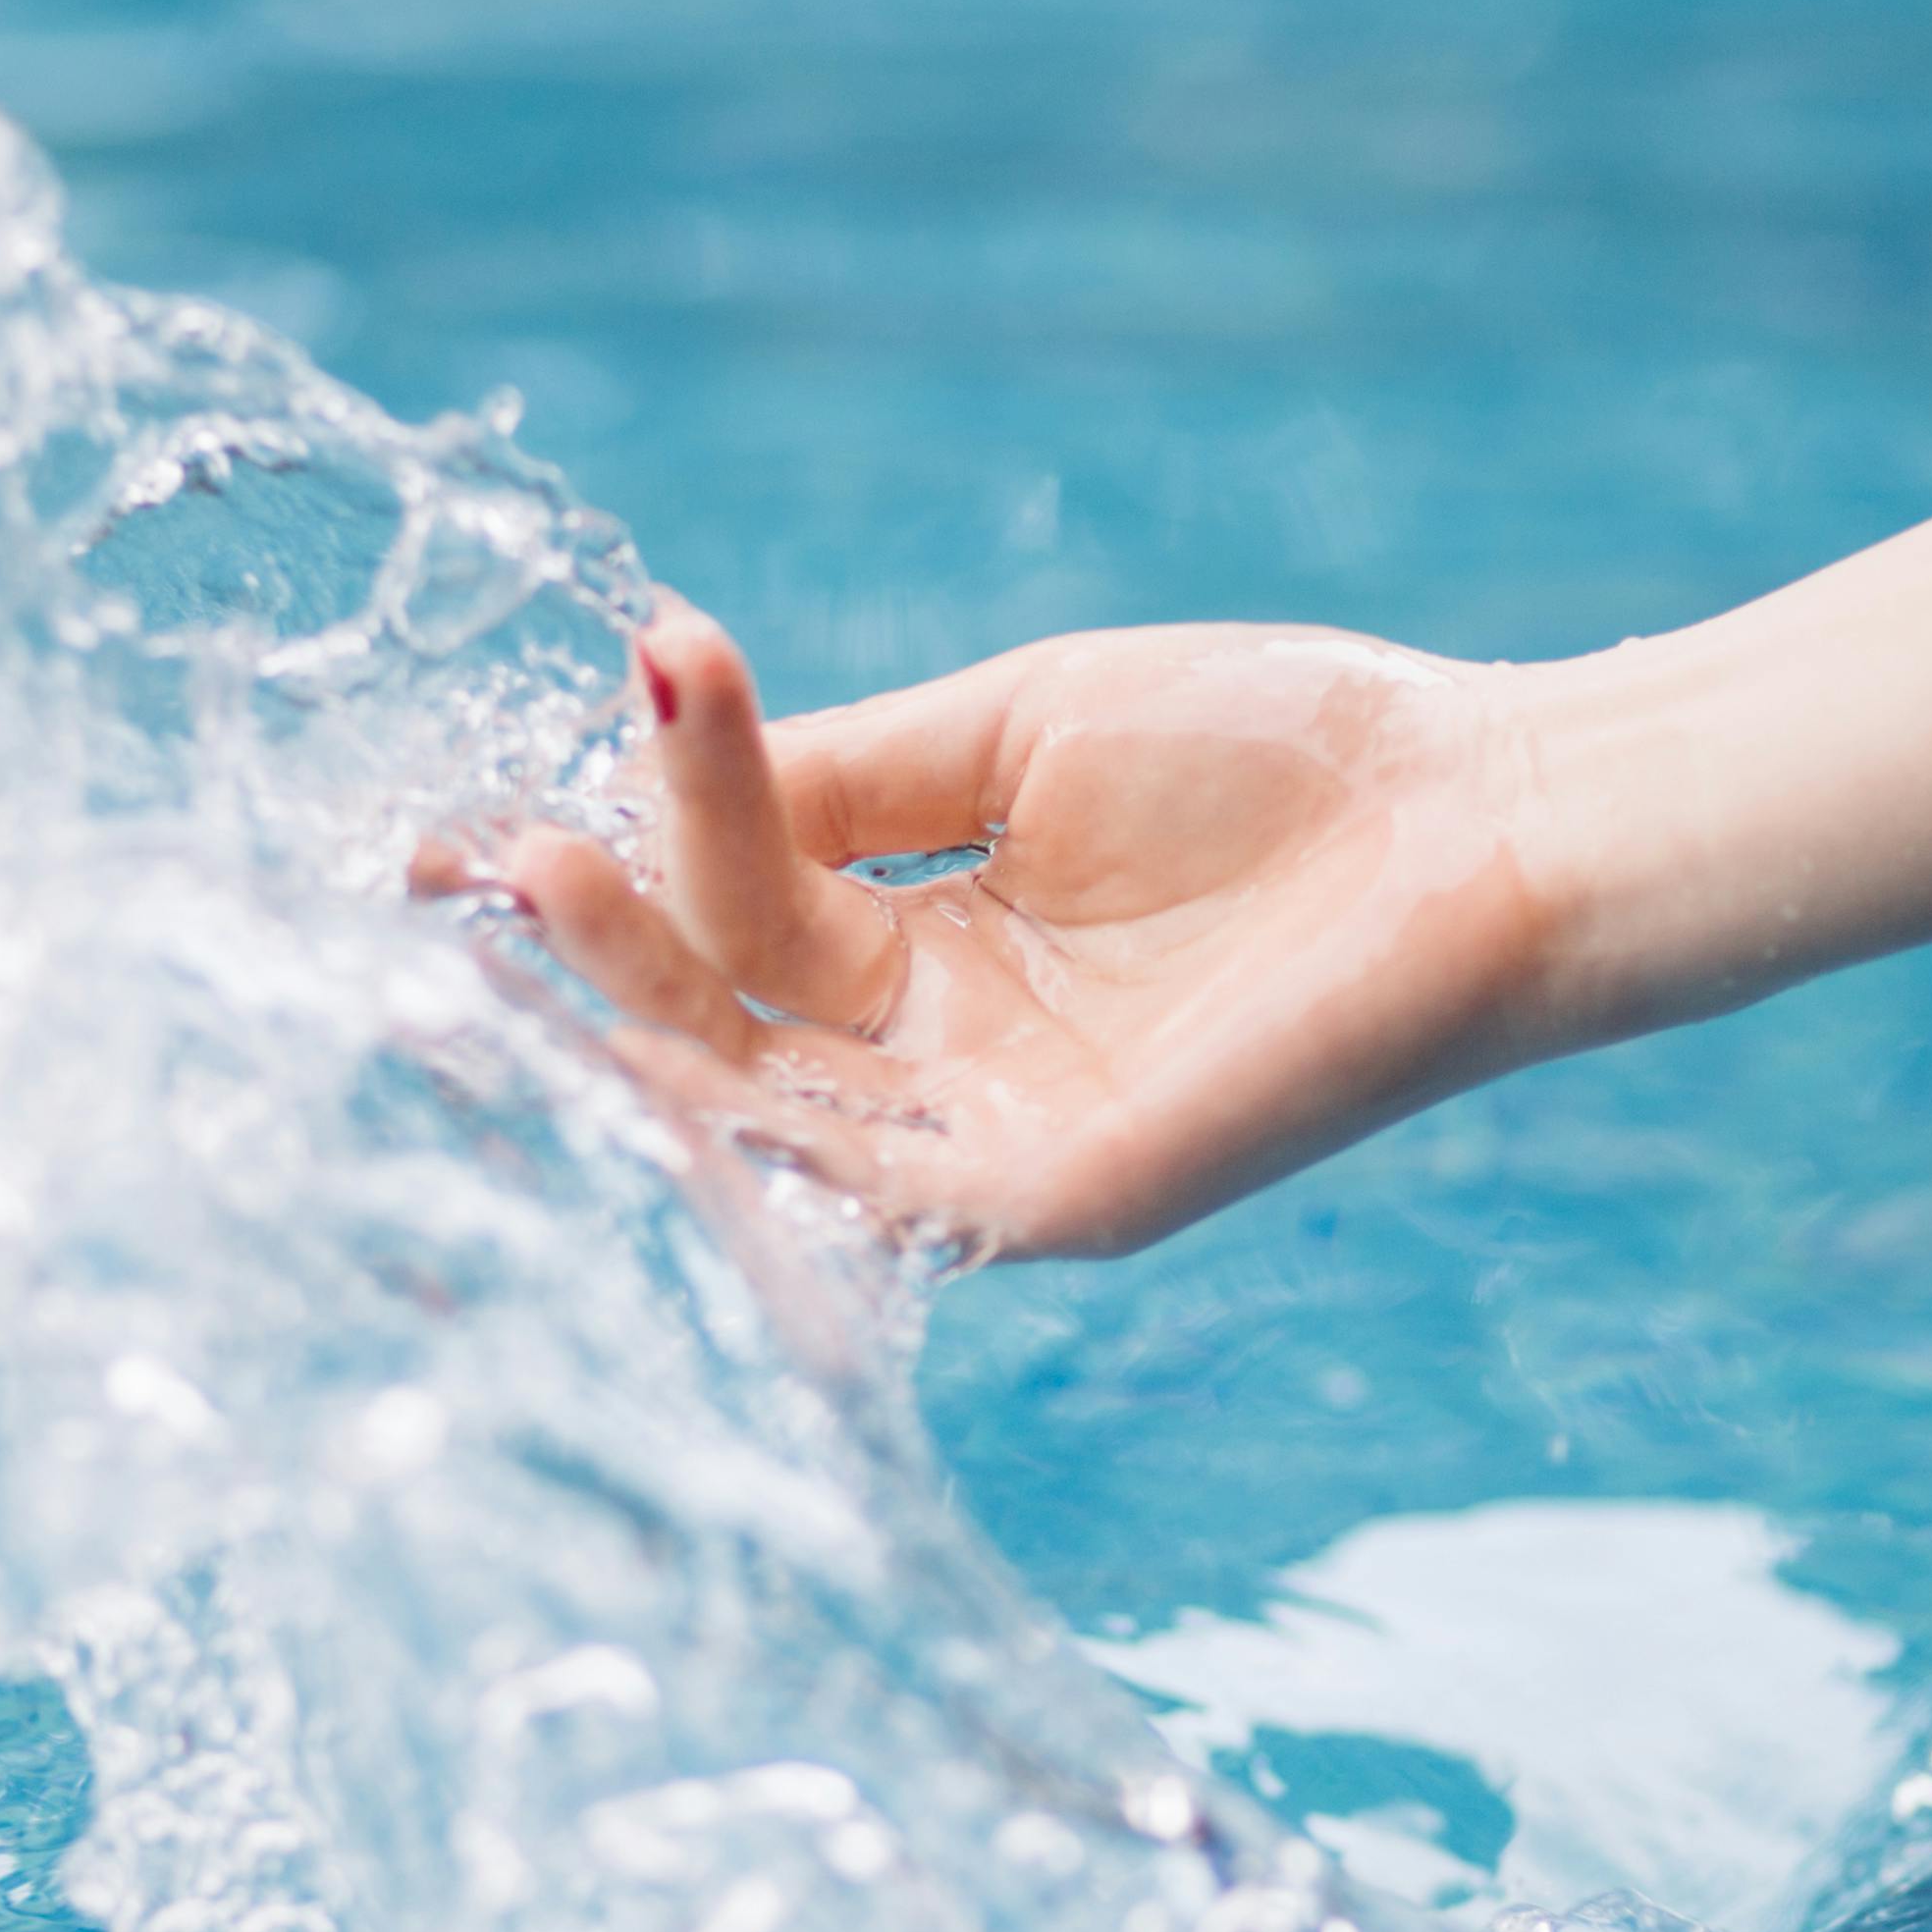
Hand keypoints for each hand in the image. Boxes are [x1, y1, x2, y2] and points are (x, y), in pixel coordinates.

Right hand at [470, 607, 1555, 1260]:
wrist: (1487, 821)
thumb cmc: (1288, 759)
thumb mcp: (1014, 733)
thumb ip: (833, 772)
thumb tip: (627, 747)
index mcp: (928, 949)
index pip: (723, 913)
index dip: (592, 863)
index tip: (444, 814)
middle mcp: (937, 1065)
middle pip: (712, 1015)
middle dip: (585, 931)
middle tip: (469, 850)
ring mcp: (986, 1141)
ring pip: (759, 1095)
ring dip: (639, 989)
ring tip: (533, 869)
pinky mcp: (1048, 1198)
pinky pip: (861, 1177)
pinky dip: (753, 1096)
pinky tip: (662, 1012)